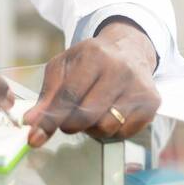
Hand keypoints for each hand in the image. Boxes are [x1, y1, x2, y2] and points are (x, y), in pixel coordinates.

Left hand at [22, 19, 159, 147]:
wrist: (130, 50)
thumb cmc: (92, 60)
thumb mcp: (64, 67)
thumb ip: (47, 95)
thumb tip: (31, 123)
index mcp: (94, 55)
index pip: (69, 95)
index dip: (50, 118)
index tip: (35, 135)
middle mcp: (120, 69)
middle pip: (88, 115)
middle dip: (70, 125)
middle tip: (66, 123)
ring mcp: (138, 87)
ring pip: (107, 127)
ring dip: (92, 129)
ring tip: (91, 114)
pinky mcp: (152, 103)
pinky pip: (125, 132)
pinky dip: (112, 131)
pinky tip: (109, 115)